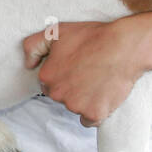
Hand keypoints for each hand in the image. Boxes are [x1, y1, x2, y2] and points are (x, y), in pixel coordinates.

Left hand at [23, 20, 142, 128]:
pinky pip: (90, 120)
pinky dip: (95, 112)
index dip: (62, 73)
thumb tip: (28, 65)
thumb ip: (33, 46)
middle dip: (72, 87)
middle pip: (62, 96)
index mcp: (47, 76)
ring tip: (98, 80)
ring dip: (84, 99)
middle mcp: (58, 94)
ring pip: (76, 108)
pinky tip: (102, 96)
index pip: (49, 82)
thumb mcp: (55, 31)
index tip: (75, 65)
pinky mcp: (94, 114)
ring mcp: (76, 106)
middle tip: (88, 72)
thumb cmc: (91, 37)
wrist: (124, 47)